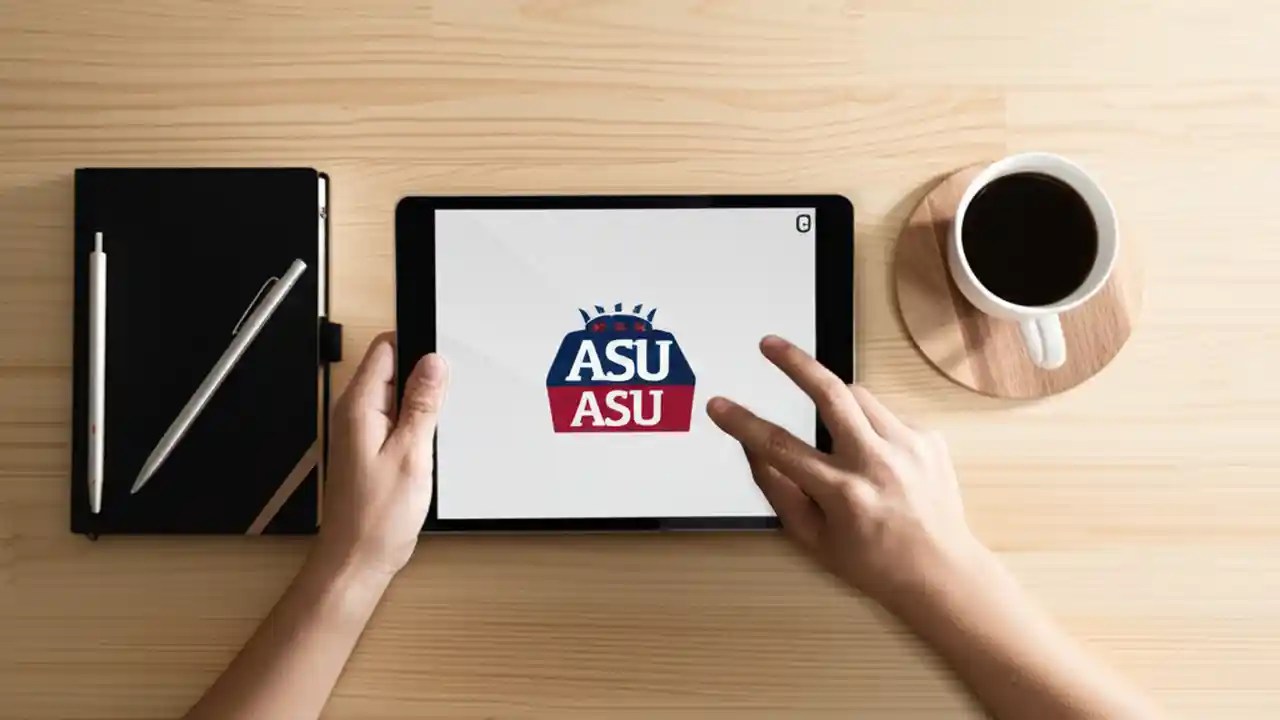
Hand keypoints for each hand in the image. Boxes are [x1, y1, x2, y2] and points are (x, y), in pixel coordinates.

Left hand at [316, 333, 448, 579]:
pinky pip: (395, 418)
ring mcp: (360, 430)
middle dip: (424, 374)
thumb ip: (423, 404)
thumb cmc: (377, 517)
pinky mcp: (369, 447)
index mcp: (359, 406)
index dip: (416, 341)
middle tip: (446, 400)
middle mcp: (354, 413)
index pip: (385, 348)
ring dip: (421, 401)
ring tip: (436, 427)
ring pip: (396, 394)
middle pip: (392, 368)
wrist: (357, 559)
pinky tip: (428, 443)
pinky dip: (415, 422)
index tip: (444, 353)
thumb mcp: (411, 453)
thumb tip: (434, 363)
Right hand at [706, 335, 982, 606]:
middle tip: (770, 344)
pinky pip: (885, 415)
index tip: (719, 405)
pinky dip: (871, 428)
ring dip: (837, 403)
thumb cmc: (874, 562)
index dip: (743, 423)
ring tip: (837, 436)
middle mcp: (879, 464)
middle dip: (795, 363)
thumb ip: (778, 489)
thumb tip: (752, 448)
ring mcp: (909, 447)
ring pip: (859, 397)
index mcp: (845, 494)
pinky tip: (878, 460)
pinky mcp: (930, 439)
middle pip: (831, 395)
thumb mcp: (813, 538)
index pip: (781, 447)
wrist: (940, 571)